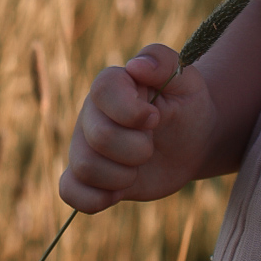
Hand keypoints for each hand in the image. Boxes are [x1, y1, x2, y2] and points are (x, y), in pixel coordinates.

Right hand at [59, 44, 216, 213]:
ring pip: (85, 167)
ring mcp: (85, 145)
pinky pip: (69, 191)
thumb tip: (136, 66)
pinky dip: (93, 198)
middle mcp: (92, 113)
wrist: (191, 141)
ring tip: (139, 166)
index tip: (155, 118)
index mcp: (113, 84)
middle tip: (152, 144)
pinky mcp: (88, 176)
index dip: (131, 111)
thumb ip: (163, 62)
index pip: (102, 91)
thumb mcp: (186, 78)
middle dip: (136, 149)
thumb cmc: (187, 105)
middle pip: (99, 137)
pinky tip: (118, 193)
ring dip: (122, 175)